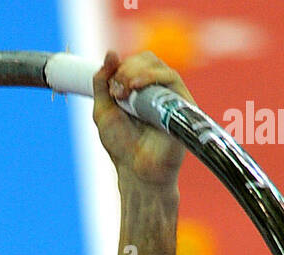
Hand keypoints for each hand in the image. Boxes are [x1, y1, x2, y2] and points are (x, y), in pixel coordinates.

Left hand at [92, 49, 193, 189]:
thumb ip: (101, 84)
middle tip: (117, 91)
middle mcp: (157, 90)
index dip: (121, 66)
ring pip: (158, 66)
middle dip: (127, 69)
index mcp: (140, 90)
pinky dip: (152, 77)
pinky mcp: (181, 104)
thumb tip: (110, 54)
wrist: (136, 171)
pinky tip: (137, 86)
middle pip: (147, 59)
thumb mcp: (103, 111)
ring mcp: (170, 96)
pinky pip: (171, 79)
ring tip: (125, 91)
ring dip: (137, 72)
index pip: (135, 62)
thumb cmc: (122, 147)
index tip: (110, 87)